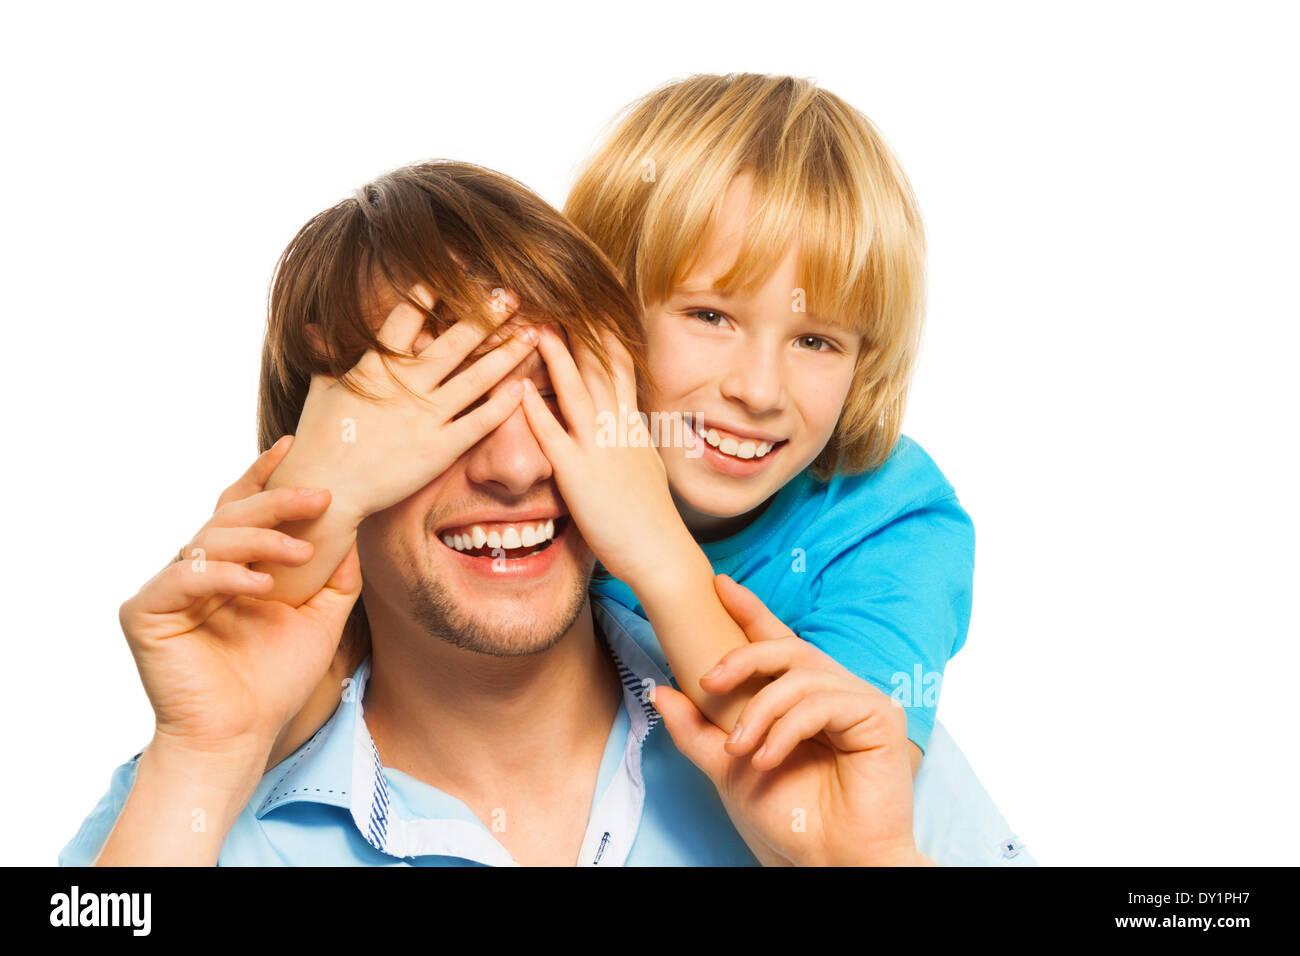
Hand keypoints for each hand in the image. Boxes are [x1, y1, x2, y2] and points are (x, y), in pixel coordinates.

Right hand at [120, 436, 362, 766]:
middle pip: (232, 516)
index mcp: (231, 567)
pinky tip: (261, 586)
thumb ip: (335, 578)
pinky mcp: (146, 613)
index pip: (244, 510)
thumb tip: (356, 531)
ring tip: (302, 548)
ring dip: (261, 538)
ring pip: (212, 540)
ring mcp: (168, 589)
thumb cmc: (274, 681)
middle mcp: (196, 570)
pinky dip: (226, 577)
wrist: (242, 736)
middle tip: (320, 495)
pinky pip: (186, 579)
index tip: (296, 449)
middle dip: (276, 500)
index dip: (265, 477)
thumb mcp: (320, 619)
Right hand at [271, 283, 538, 522]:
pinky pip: (480, 422)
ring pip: (477, 377)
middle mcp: (406, 386)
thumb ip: (327, 356)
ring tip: (532, 333)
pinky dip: (503, 404)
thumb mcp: (320, 390)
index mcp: (376, 366)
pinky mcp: (440, 449)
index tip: (456, 271)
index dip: (432, 292)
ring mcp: (426, 417)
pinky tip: (524, 387)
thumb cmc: (318, 440)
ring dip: (507, 352)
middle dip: (486, 314)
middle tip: (512, 293)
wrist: (326, 487)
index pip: (407, 317)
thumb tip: (315, 327)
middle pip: (455, 340)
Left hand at [518, 324, 687, 586]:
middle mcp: (618, 430)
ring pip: (578, 394)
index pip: (620, 369)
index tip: (590, 307)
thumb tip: (625, 426)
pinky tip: (520, 391)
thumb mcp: (645, 468)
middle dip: (582, 332)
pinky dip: (537, 412)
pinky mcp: (580, 477)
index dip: (604, 336)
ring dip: (558, 359)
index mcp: (632, 426)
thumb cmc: (651, 520)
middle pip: (600, 369)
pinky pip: (555, 438)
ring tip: (539, 328)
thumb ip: (630, 442)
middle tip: (562, 298)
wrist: (661, 553)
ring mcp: (600, 451)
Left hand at [651, 574, 931, 865]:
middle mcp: (835, 692)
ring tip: (741, 750)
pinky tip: (767, 757)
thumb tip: (660, 689)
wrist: (828, 862)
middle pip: (787, 649)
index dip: (751, 612)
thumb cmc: (790, 819)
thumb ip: (697, 729)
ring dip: (760, 711)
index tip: (719, 586)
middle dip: (742, 659)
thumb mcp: (728, 768)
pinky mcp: (880, 717)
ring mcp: (861, 701)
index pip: (777, 644)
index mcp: (804, 699)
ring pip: (800, 677)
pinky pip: (823, 701)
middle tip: (708, 683)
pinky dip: (787, 728)